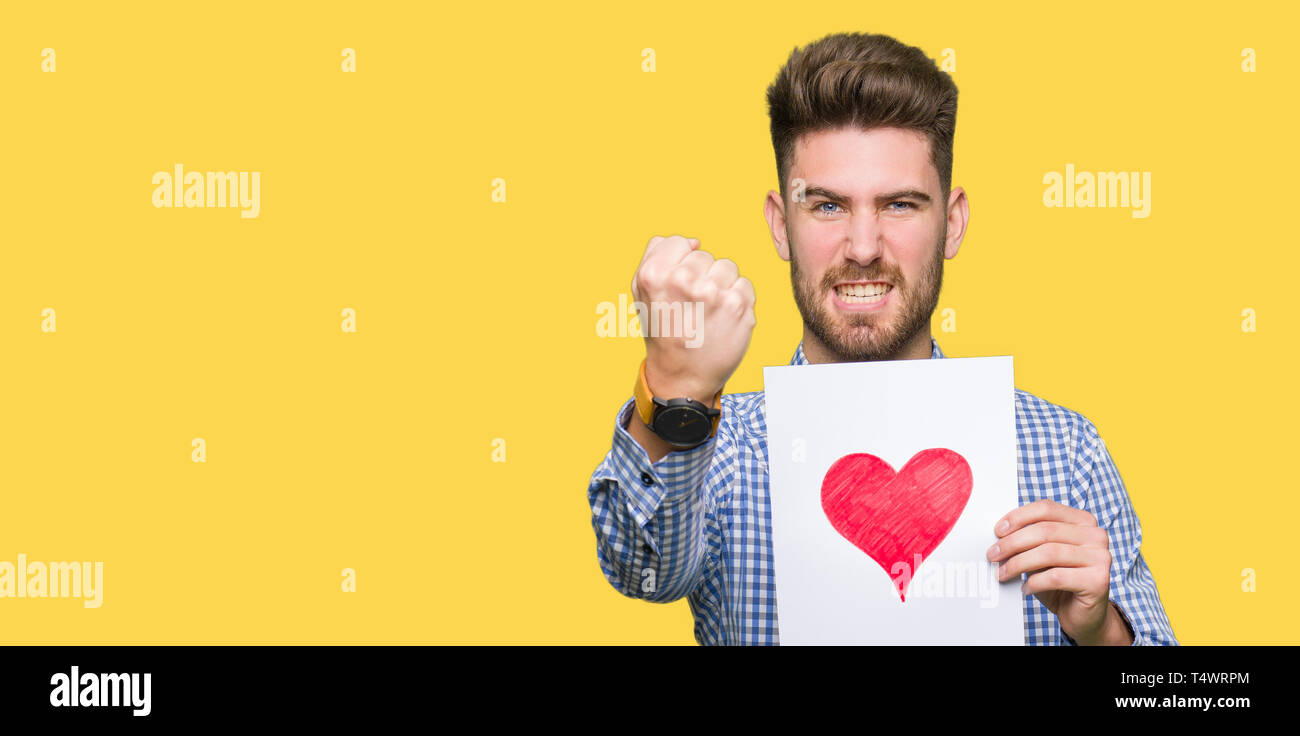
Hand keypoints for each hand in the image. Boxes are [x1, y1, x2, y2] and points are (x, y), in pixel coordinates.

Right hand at [631, 235, 755, 401]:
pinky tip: (723, 320)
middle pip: (705, 256)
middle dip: (702, 277)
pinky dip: (737, 301)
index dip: (680, 264)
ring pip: (727, 267)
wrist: (681, 377)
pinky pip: (744, 284)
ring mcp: (713, 292)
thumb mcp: (642, 293)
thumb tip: (694, 241)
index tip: (677, 289)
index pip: (679, 243)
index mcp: (654, 274)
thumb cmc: (663, 331)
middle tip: (692, 307)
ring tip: (709, 313)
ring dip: (722, 287)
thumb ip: (657, 256)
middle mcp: (683, 280)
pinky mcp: (738, 304)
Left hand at [987, 499, 1125, 644]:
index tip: (998, 531)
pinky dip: (1034, 582)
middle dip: (1012, 543)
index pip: (1046, 508)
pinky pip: (1056, 577)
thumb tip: (1000, 535)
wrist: (1084, 615)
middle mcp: (1096, 535)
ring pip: (1049, 553)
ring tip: (1003, 573)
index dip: (1018, 517)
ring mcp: (1101, 557)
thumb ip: (1029, 540)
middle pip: (1045, 530)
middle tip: (993, 554)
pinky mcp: (1098, 580)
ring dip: (1018, 563)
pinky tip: (1025, 588)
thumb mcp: (1043, 555)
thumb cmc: (1061, 582)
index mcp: (1083, 521)